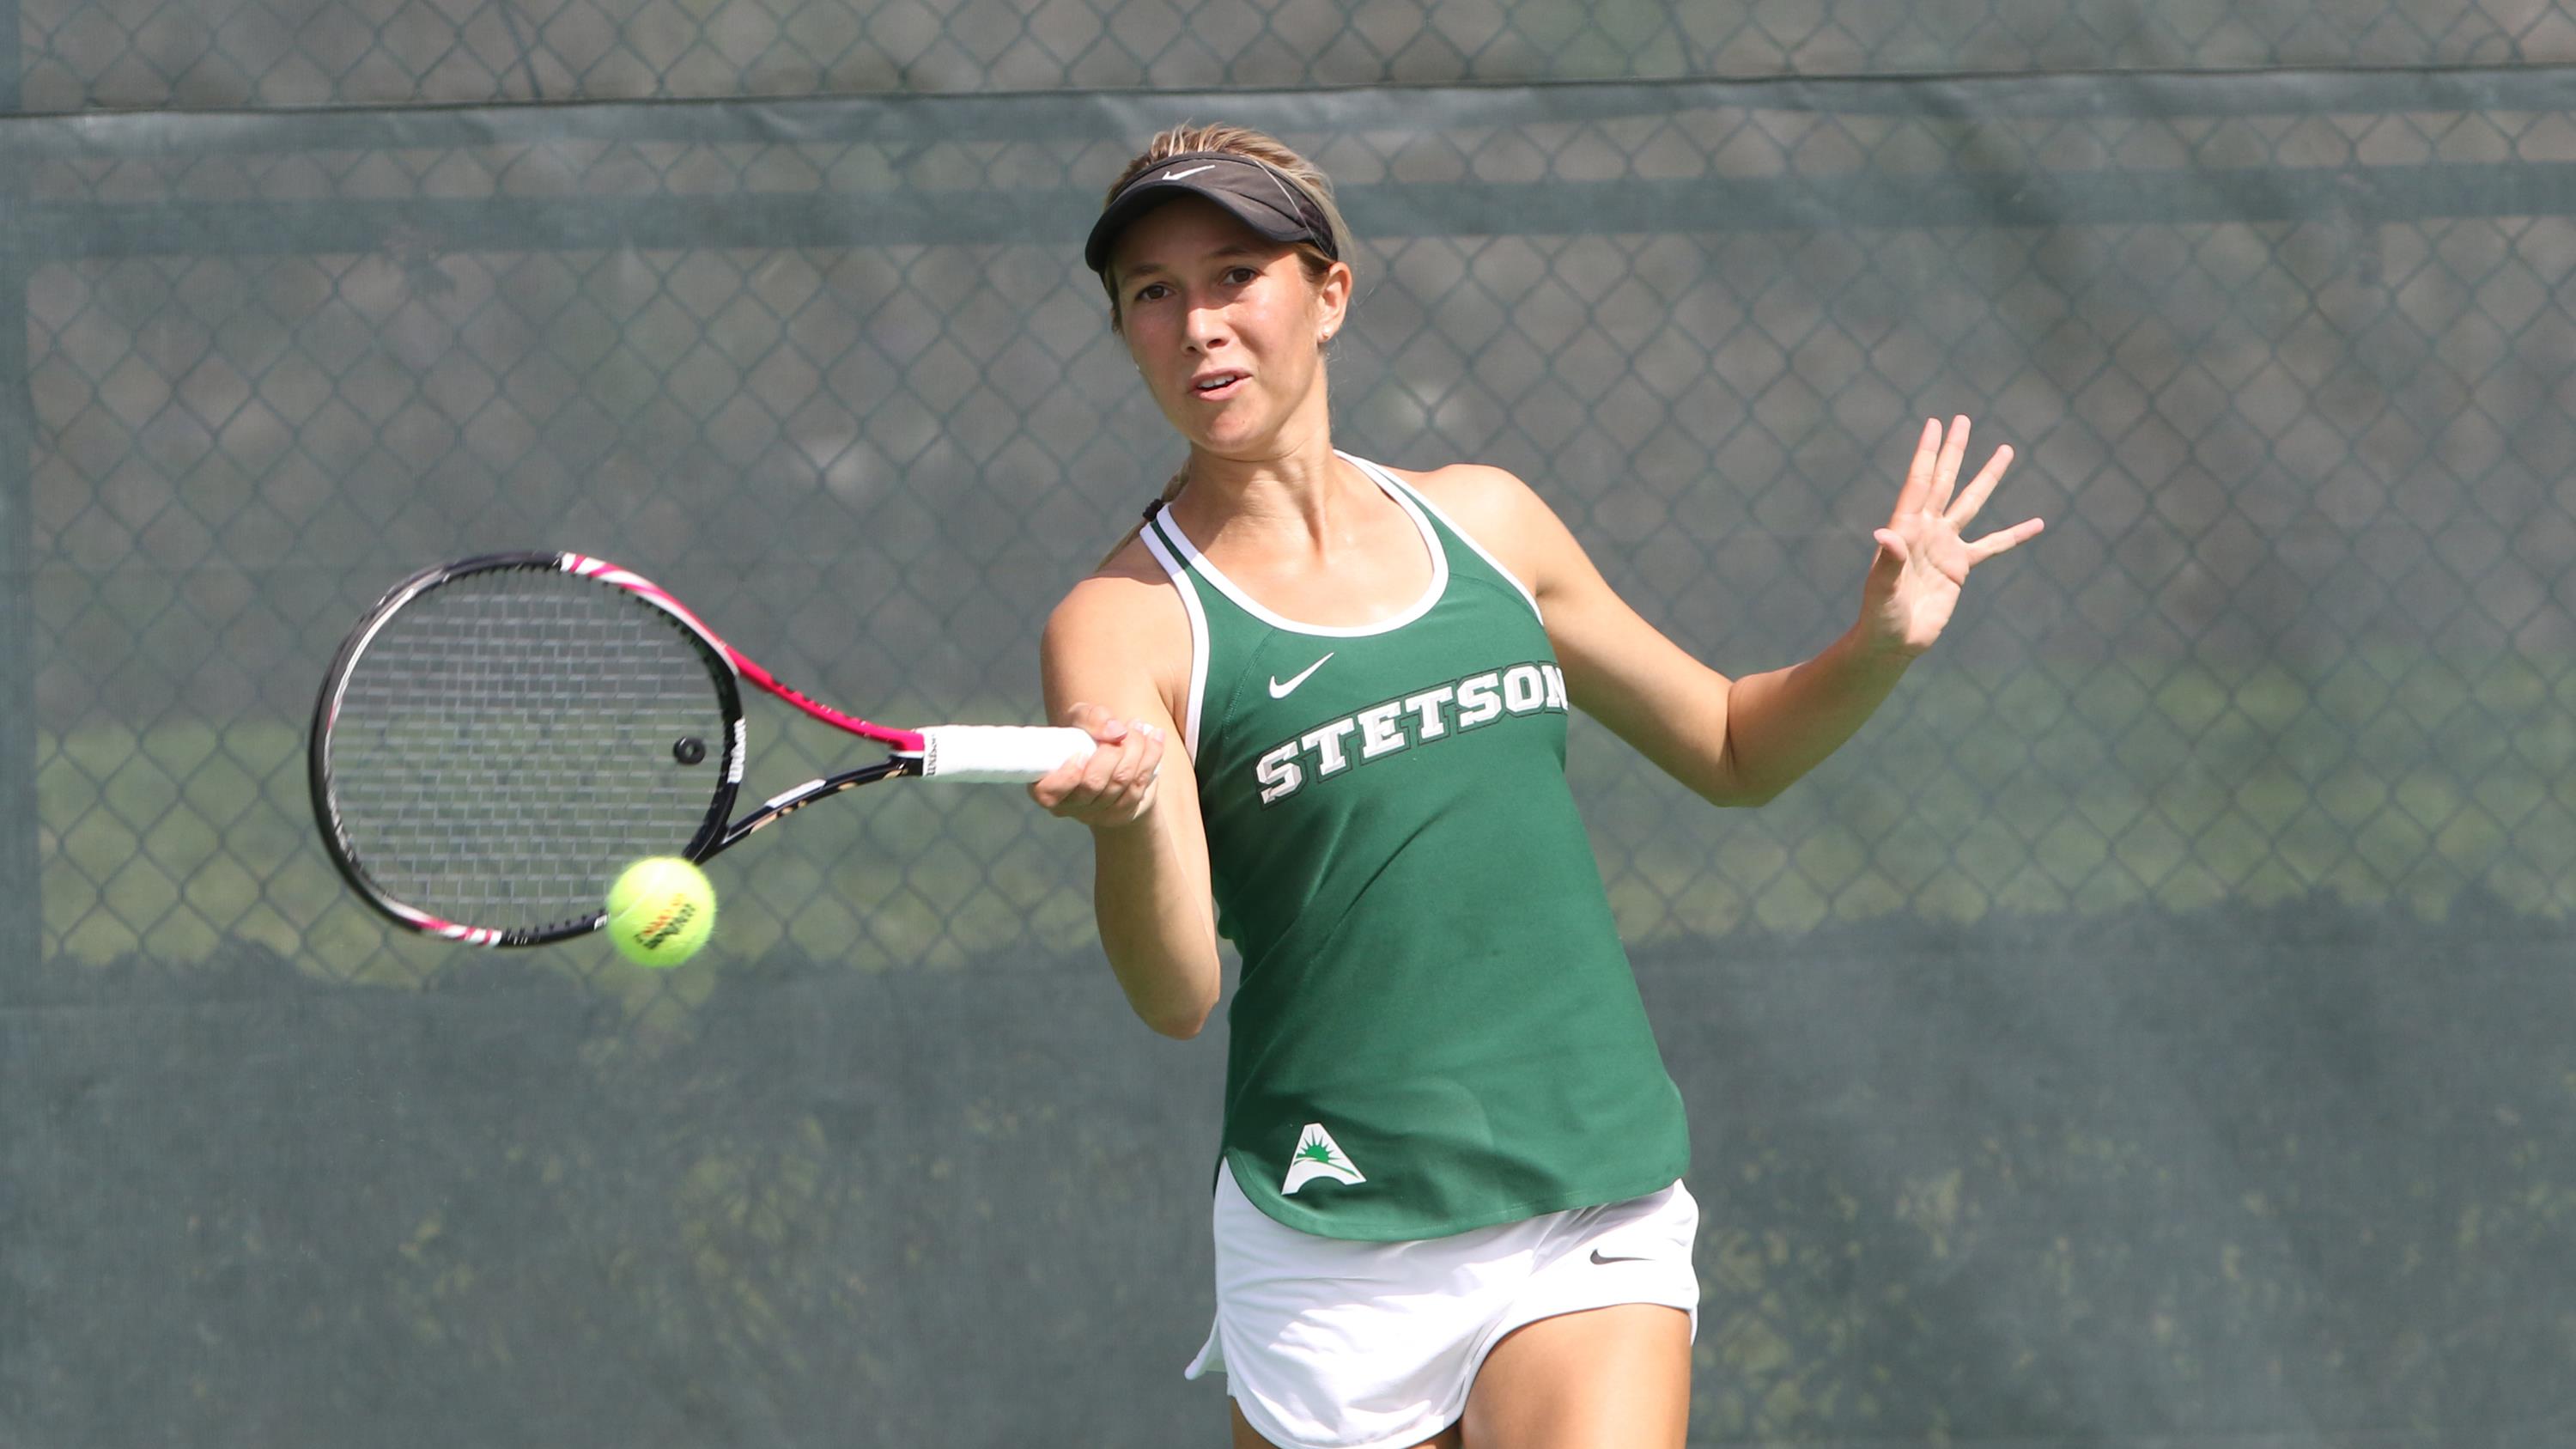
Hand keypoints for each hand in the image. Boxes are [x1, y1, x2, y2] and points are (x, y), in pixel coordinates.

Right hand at [1030, 702, 1165, 828]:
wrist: (1109, 756)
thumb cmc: (1084, 736)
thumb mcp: (1080, 719)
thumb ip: (1091, 718)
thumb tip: (1117, 732)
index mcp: (1047, 786)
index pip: (1049, 793)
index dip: (1068, 775)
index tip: (1081, 753)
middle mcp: (1070, 806)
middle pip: (1093, 784)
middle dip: (1113, 752)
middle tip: (1125, 728)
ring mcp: (1097, 815)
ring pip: (1121, 784)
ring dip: (1137, 750)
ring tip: (1140, 727)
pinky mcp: (1122, 814)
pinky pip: (1139, 786)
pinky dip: (1151, 758)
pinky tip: (1155, 738)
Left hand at [1861, 416, 2043, 657]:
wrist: (1893, 641)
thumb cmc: (1881, 615)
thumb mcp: (1883, 588)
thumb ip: (1889, 561)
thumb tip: (1884, 535)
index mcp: (1906, 529)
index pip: (1919, 483)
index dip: (1927, 453)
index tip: (1935, 424)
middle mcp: (1926, 530)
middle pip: (1944, 482)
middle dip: (1954, 451)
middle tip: (1962, 419)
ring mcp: (1945, 546)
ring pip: (1971, 503)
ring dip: (1987, 477)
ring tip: (2006, 450)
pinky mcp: (1960, 567)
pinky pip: (1993, 546)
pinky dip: (2014, 535)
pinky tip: (2036, 523)